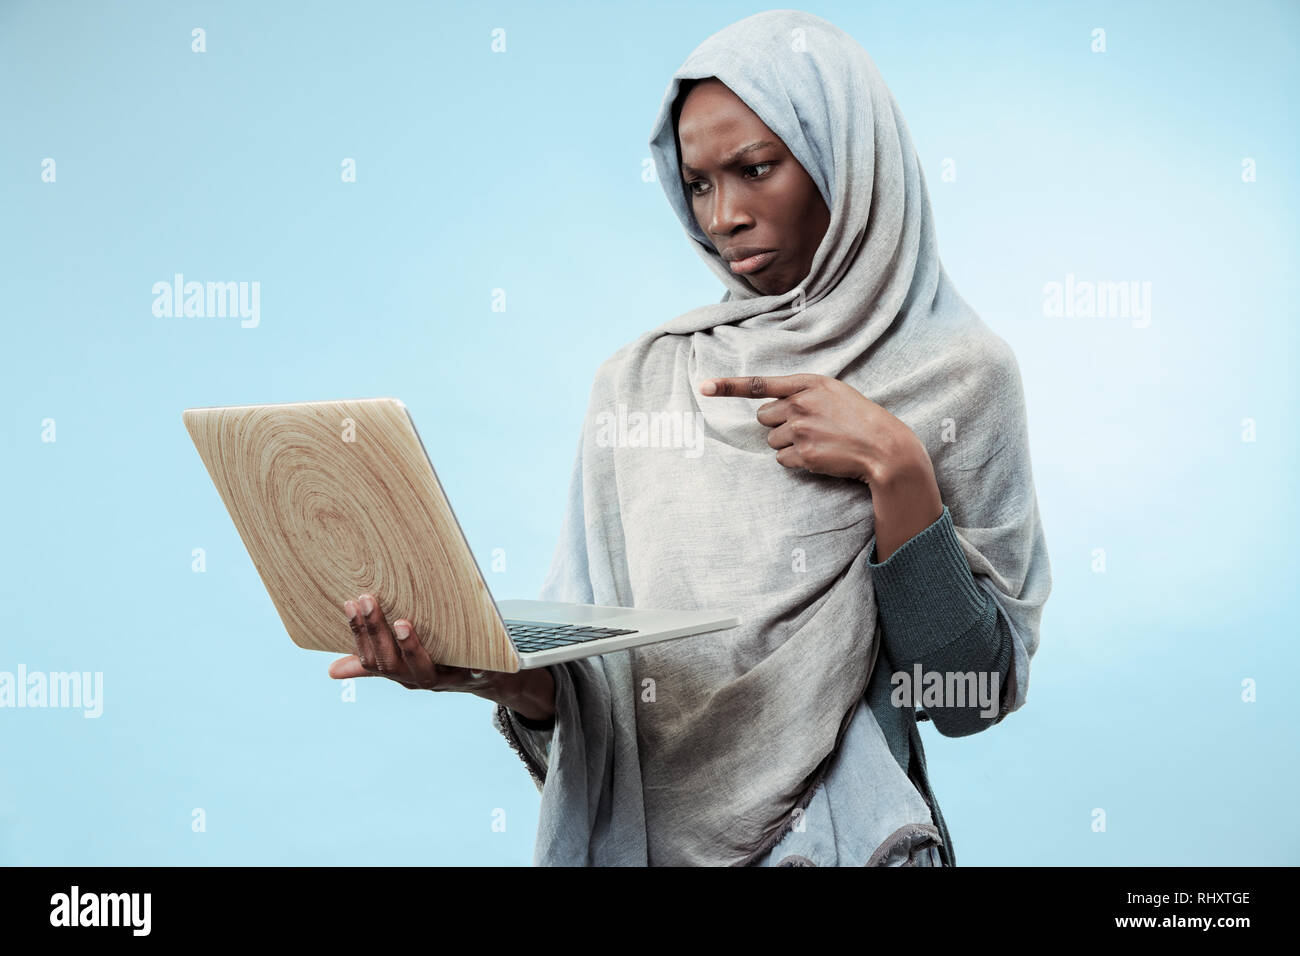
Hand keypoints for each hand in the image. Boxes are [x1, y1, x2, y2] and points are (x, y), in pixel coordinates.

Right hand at [329, 592, 512, 698]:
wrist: (483, 678)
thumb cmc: (436, 664)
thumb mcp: (401, 664)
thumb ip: (371, 664)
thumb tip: (331, 672)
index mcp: (400, 674)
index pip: (372, 659)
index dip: (359, 634)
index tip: (350, 603)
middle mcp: (419, 680)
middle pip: (391, 663)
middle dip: (377, 632)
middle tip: (369, 599)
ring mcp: (447, 679)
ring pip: (424, 670)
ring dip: (412, 647)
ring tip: (403, 624)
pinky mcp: (475, 674)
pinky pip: (472, 669)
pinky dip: (471, 662)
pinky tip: (467, 644)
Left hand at [699, 373, 921, 485]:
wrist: (884, 447)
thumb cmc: (859, 418)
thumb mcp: (833, 392)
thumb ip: (802, 393)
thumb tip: (770, 408)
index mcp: (808, 383)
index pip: (759, 384)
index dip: (728, 386)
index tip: (704, 387)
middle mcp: (800, 403)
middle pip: (763, 418)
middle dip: (778, 425)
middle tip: (806, 428)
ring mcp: (801, 429)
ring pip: (772, 441)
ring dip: (788, 444)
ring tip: (818, 442)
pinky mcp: (803, 453)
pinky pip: (782, 460)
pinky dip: (796, 461)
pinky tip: (819, 456)